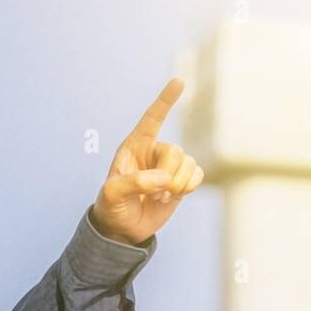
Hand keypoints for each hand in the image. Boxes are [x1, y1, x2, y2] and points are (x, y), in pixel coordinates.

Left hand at [90, 77, 203, 245]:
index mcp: (134, 146)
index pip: (152, 119)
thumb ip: (134, 182)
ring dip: (177, 185)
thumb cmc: (112, 206)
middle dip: (167, 175)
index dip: (165, 101)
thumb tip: (164, 178)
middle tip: (153, 193)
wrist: (123, 228)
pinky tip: (173, 196)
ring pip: (189, 164)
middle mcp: (154, 151)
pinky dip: (188, 187)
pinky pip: (197, 175)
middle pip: (175, 151)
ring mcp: (170, 165)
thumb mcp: (112, 193)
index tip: (179, 81)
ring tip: (158, 197)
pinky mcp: (182, 180)